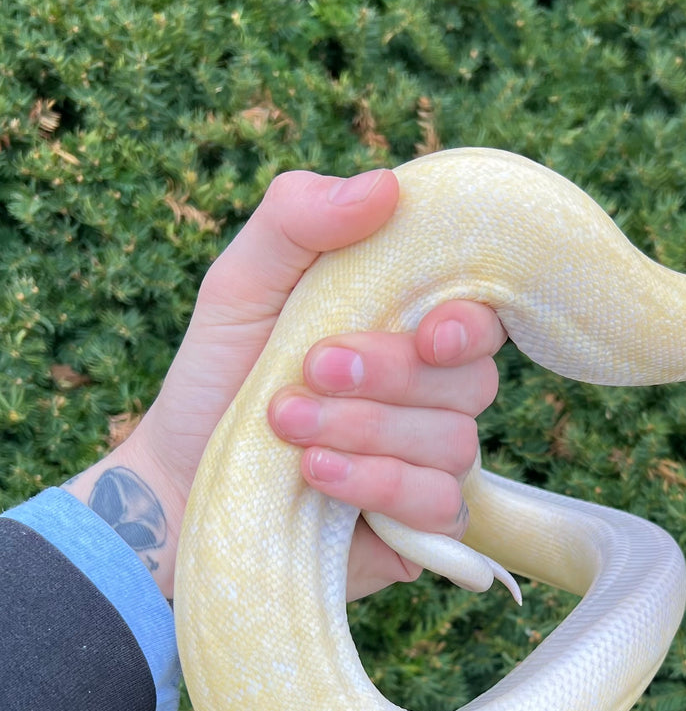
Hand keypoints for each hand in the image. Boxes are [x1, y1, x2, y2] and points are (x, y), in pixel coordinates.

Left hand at [64, 169, 505, 599]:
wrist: (178, 479)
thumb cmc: (218, 376)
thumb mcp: (241, 284)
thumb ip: (298, 220)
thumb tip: (386, 186)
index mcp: (407, 330)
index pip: (481, 321)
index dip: (469, 326)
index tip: (428, 333)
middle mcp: (433, 396)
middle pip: (471, 382)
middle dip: (388, 376)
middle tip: (308, 371)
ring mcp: (431, 462)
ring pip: (454, 443)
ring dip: (364, 430)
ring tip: (286, 429)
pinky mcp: (420, 524)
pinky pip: (439, 505)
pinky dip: (378, 485)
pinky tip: (318, 477)